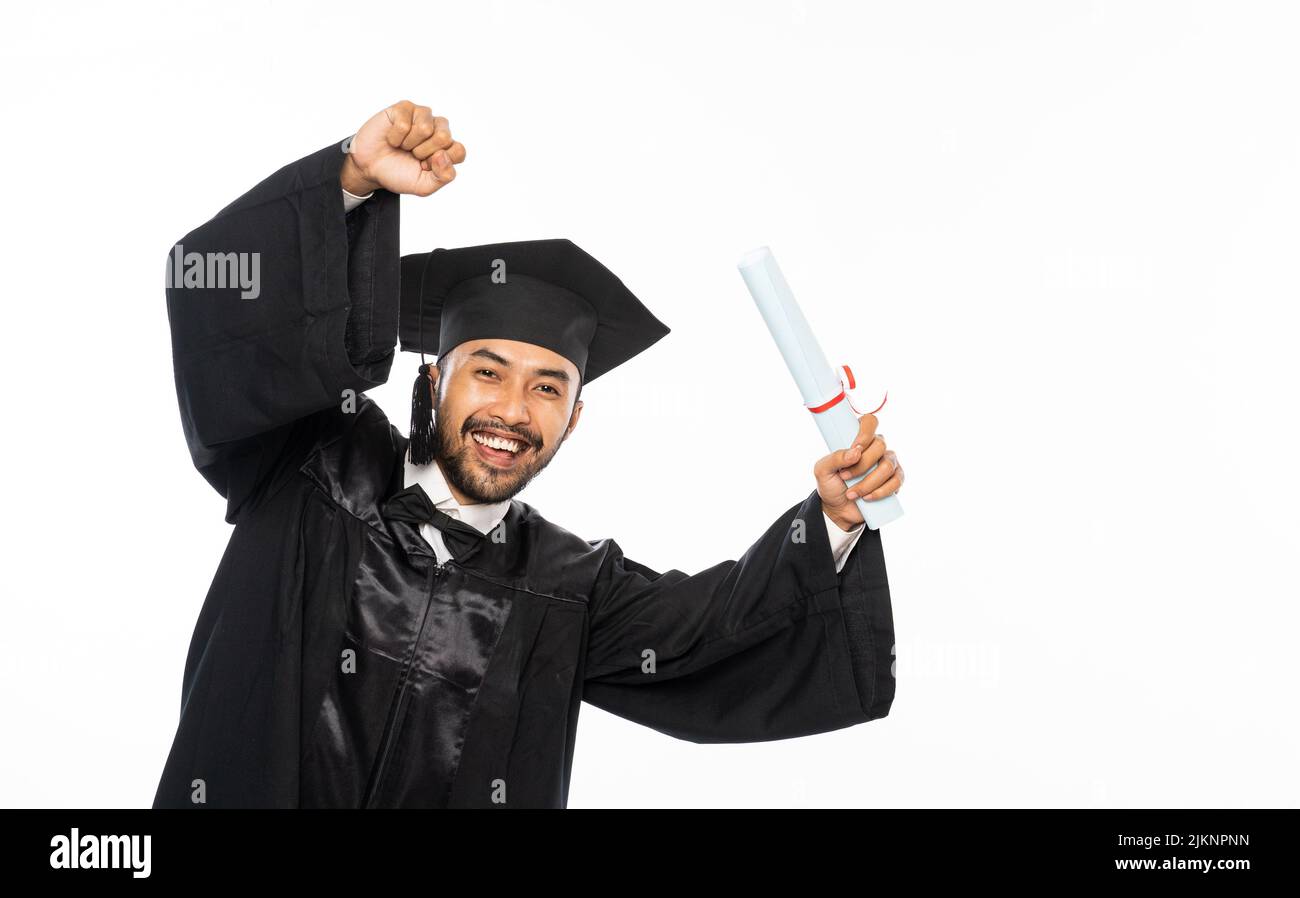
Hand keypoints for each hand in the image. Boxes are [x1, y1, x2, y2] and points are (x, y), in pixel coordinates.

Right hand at [340, 100, 465, 196]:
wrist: (370, 168)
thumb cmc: (399, 174)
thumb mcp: (424, 186)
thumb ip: (443, 176)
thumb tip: (443, 154)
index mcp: (447, 147)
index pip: (459, 151)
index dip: (440, 164)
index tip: (425, 167)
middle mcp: (438, 128)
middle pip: (445, 137)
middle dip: (424, 153)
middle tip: (412, 155)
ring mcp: (422, 115)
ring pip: (425, 128)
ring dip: (409, 144)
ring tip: (403, 146)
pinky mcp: (404, 108)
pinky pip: (404, 123)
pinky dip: (395, 137)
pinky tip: (392, 138)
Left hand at [813, 413, 904, 530]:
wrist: (838, 509)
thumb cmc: (831, 485)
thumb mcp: (822, 470)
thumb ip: (834, 458)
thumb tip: (855, 452)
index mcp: (858, 439)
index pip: (869, 422)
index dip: (865, 433)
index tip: (855, 448)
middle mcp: (876, 448)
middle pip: (880, 445)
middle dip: (861, 465)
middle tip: (844, 477)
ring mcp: (888, 463)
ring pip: (888, 465)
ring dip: (868, 482)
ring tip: (852, 493)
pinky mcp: (895, 480)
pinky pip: (896, 481)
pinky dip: (880, 491)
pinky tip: (867, 498)